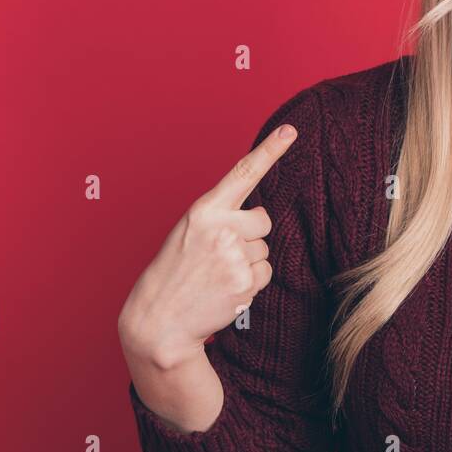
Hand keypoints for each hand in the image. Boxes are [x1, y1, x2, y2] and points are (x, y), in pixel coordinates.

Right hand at [118, 123, 298, 370]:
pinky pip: (265, 273)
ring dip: (248, 262)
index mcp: (204, 210)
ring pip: (264, 250)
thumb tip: (259, 218)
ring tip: (216, 275)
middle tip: (220, 254)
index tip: (291, 130)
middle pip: (263, 221)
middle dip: (250, 236)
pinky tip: (225, 289)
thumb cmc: (174, 273)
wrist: (159, 321)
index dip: (270, 149)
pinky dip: (251, 283)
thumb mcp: (189, 233)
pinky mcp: (245, 281)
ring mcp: (234, 255)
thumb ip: (220, 218)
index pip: (243, 173)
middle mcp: (221, 228)